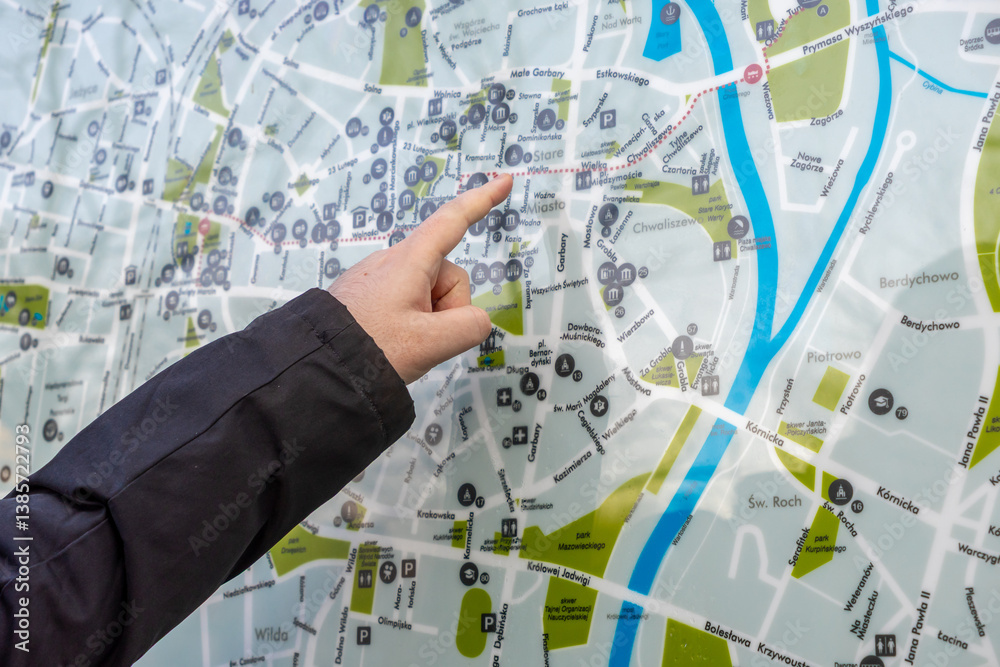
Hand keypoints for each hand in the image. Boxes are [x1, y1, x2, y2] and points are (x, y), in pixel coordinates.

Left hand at [328, 173, 513, 382]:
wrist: (316, 365)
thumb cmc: (368, 348)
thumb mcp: (429, 343)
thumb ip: (468, 327)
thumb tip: (475, 320)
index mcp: (409, 261)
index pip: (453, 221)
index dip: (482, 201)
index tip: (503, 181)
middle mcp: (393, 261)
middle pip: (448, 274)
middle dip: (448, 307)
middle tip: (423, 338)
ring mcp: (380, 278)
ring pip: (429, 292)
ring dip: (429, 318)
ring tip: (403, 342)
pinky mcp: (369, 294)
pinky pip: (408, 301)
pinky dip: (411, 320)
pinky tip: (391, 340)